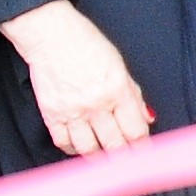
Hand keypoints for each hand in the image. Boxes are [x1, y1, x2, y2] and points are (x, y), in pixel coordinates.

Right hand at [0, 0, 152, 156]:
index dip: (143, 147)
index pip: (135, 130)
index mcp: (117, 89)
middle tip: (127, 161)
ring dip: (100, 157)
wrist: (50, 35)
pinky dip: (74, 150)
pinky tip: (81, 147)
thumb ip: (133, 94)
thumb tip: (146, 118)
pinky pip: (64, 143)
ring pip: (90, 149)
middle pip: (115, 145)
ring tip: (106, 158)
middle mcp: (96, 104)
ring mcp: (73, 111)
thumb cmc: (85, 44)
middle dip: (124, 157)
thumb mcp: (119, 65)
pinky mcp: (51, 114)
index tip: (144, 153)